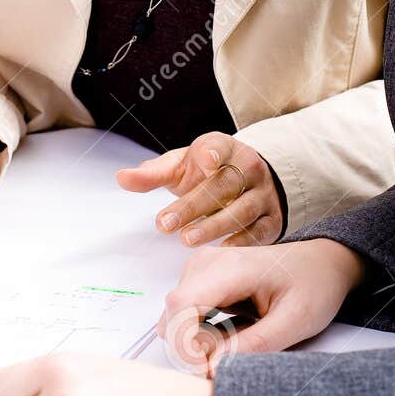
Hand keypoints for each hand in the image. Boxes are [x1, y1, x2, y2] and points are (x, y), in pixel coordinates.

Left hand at [117, 132, 283, 246]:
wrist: (249, 181)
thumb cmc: (207, 173)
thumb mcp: (181, 166)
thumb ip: (153, 173)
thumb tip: (122, 178)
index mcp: (225, 148)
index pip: (220, 146)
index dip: (213, 152)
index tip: (206, 160)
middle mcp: (249, 168)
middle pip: (224, 184)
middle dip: (194, 205)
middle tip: (165, 223)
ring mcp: (263, 193)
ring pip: (242, 209)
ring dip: (215, 226)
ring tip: (188, 239)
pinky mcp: (272, 217)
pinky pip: (260, 229)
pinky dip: (243, 240)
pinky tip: (224, 249)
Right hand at [158, 238, 367, 374]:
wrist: (321, 262)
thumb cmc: (313, 285)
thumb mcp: (295, 322)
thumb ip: (254, 345)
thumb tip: (213, 369)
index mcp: (232, 268)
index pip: (181, 306)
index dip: (184, 345)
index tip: (206, 371)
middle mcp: (208, 262)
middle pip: (174, 314)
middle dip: (192, 349)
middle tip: (230, 363)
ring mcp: (201, 267)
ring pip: (176, 317)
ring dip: (197, 342)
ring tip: (239, 342)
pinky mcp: (201, 277)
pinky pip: (184, 313)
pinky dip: (200, 332)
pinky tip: (231, 331)